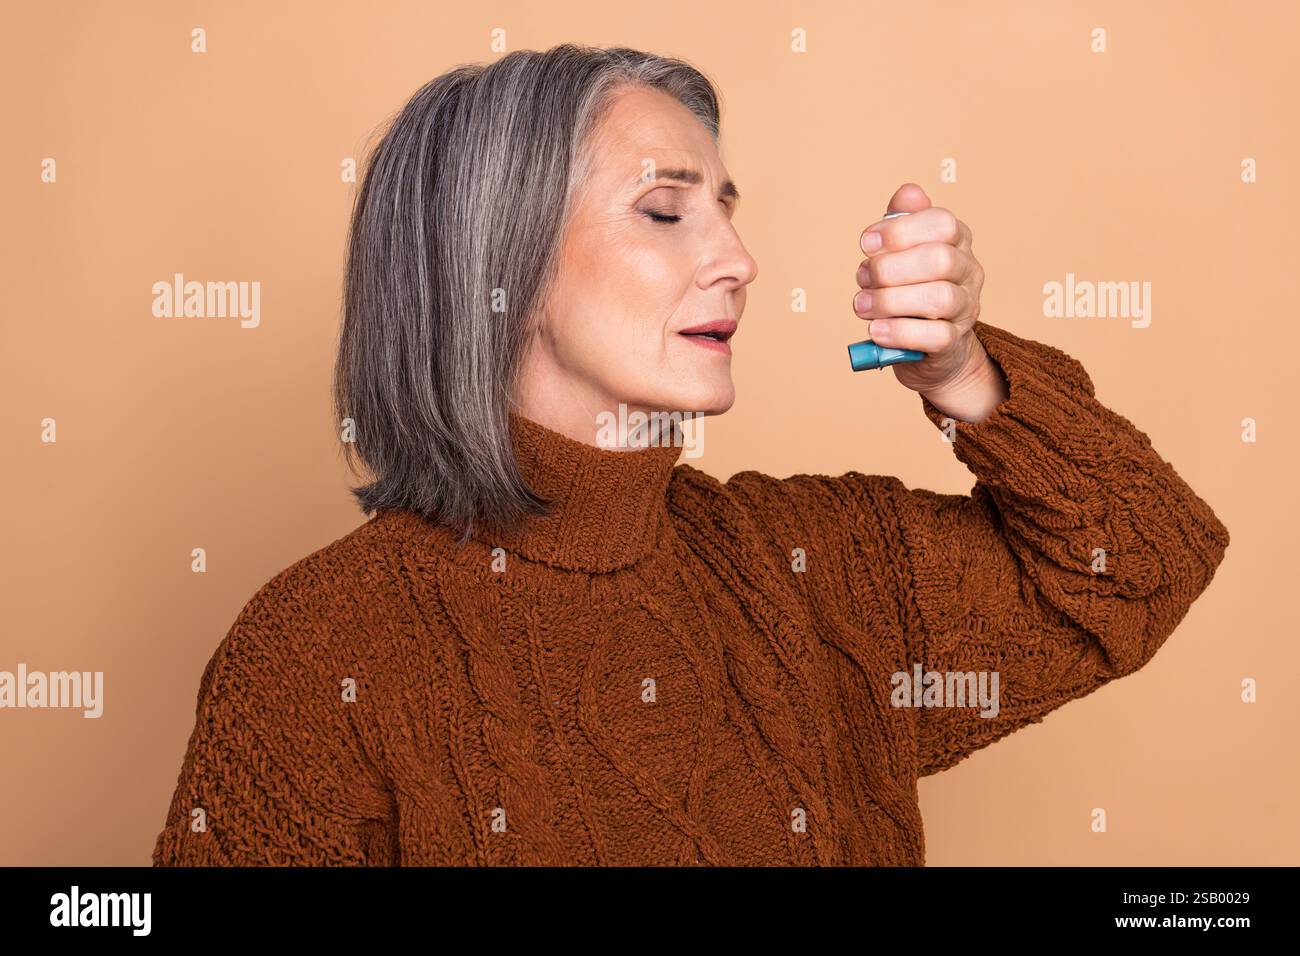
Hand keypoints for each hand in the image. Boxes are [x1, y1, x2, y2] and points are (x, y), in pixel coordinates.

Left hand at [851, 183, 1007, 422]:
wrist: (930, 348)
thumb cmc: (910, 290)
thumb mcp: (903, 253)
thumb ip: (902, 222)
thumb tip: (908, 192)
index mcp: (957, 241)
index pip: (941, 223)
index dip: (899, 231)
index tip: (865, 244)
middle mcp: (968, 271)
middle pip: (939, 260)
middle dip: (890, 268)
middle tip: (862, 279)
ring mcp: (966, 308)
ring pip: (939, 298)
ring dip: (890, 301)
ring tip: (862, 305)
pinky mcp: (953, 343)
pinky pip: (936, 337)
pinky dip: (900, 332)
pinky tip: (876, 330)